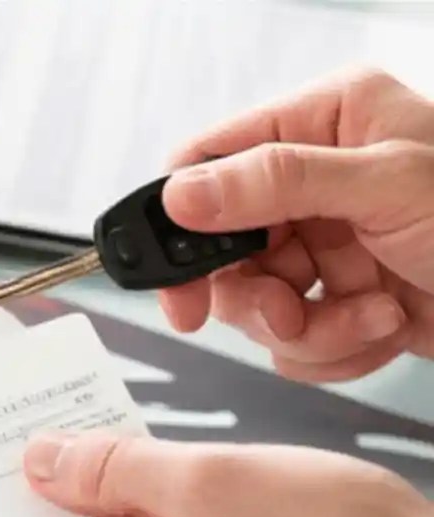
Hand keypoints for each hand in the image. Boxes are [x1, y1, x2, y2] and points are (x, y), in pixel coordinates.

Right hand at [159, 68, 433, 381]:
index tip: (177, 284)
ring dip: (307, 328)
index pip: (211, 162)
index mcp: (325, 121)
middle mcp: (318, 178)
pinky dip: (335, 348)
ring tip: (368, 318)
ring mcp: (328, 240)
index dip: (181, 224)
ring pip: (258, 300)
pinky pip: (295, 337)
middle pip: (225, 245)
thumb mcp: (387, 186)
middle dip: (257, 294)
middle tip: (284, 314)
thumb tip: (182, 195)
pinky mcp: (340, 295)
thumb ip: (277, 182)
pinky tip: (385, 329)